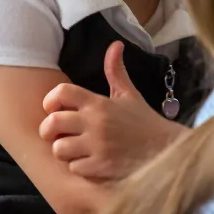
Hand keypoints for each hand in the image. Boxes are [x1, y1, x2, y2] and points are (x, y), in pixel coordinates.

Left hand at [39, 40, 185, 182]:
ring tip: (74, 150)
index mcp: (99, 103)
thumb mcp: (129, 95)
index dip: (50, 100)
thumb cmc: (143, 122)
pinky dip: (78, 168)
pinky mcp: (101, 167)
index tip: (54, 109)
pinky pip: (74, 168)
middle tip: (55, 134)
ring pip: (59, 149)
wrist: (166, 149)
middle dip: (47, 130)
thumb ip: (115, 71)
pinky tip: (90, 163)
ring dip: (63, 151)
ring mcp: (97, 146)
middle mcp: (95, 123)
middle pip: (52, 123)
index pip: (61, 92)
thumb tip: (115, 45)